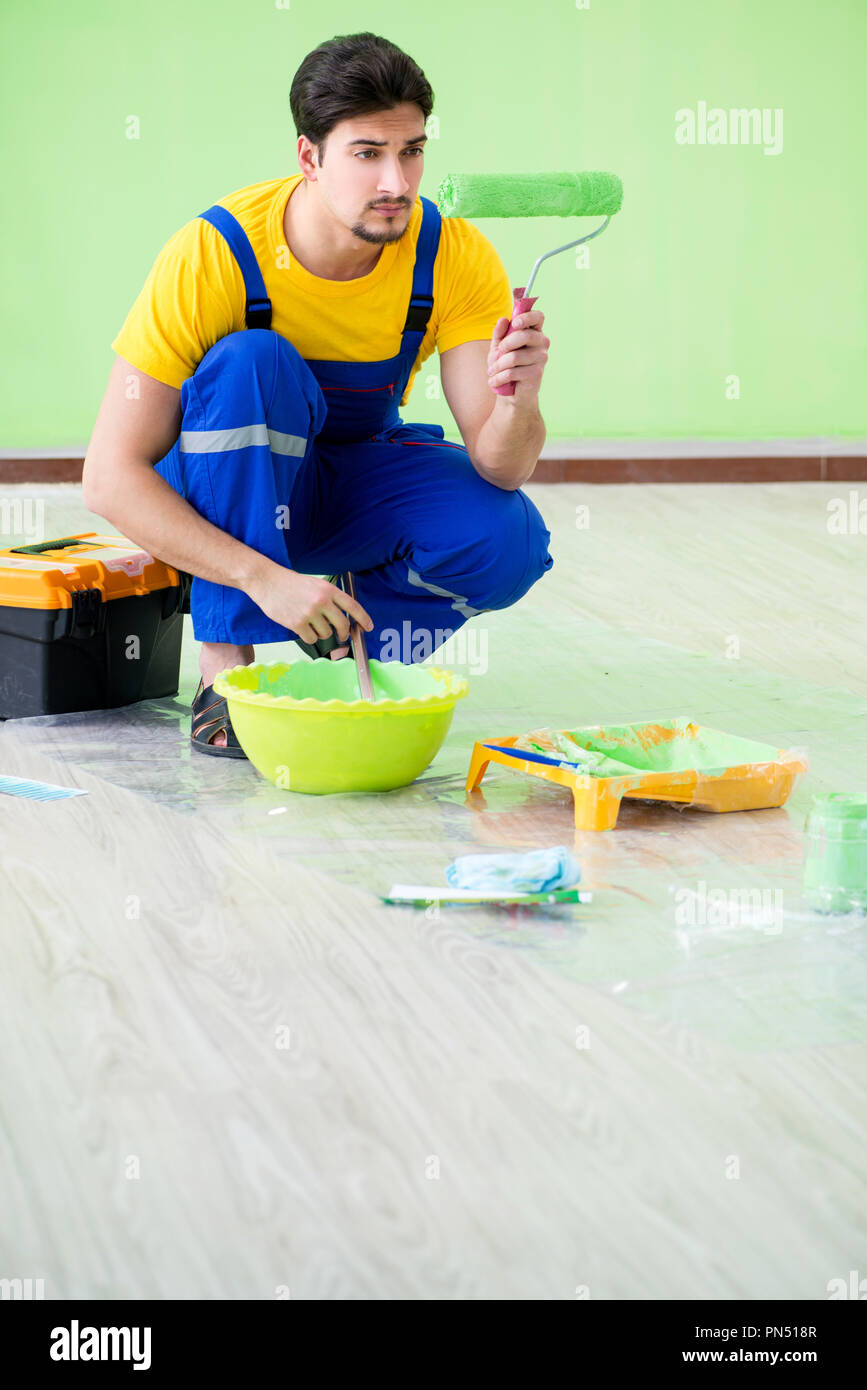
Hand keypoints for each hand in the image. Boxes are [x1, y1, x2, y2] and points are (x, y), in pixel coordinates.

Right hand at [247, 564, 372, 644]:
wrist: (267, 581)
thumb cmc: (290, 583)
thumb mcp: (315, 585)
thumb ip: (329, 599)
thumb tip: (342, 619)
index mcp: (328, 590)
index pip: (353, 606)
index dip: (363, 618)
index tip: (368, 627)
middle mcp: (321, 601)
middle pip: (342, 624)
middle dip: (344, 633)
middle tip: (342, 635)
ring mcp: (309, 613)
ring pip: (326, 634)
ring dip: (321, 633)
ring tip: (310, 622)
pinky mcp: (297, 623)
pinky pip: (311, 639)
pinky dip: (309, 637)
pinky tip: (301, 627)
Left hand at [487, 310, 549, 399]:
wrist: (512, 392)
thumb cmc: (506, 365)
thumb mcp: (498, 347)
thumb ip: (499, 333)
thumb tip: (503, 319)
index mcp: (534, 331)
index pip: (538, 316)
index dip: (527, 316)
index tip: (515, 322)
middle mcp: (542, 342)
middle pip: (525, 336)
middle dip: (505, 345)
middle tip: (496, 356)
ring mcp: (542, 358)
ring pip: (515, 357)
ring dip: (498, 365)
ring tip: (491, 372)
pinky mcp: (537, 373)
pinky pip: (513, 372)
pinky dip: (499, 378)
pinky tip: (493, 381)